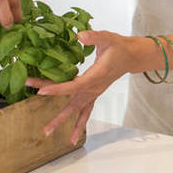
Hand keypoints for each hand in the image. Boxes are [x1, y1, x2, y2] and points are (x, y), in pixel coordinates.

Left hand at [26, 30, 131, 144]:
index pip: (74, 86)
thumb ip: (94, 37)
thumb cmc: (119, 47)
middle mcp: (94, 89)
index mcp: (96, 76)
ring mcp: (94, 93)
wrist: (132, 56)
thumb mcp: (108, 38)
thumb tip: (80, 36)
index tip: (40, 90)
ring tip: (49, 133)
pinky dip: (78, 123)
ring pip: (78, 111)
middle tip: (45, 129)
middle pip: (73, 105)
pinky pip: (85, 111)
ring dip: (64, 122)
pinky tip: (72, 136)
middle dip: (59, 117)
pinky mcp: (94, 93)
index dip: (57, 89)